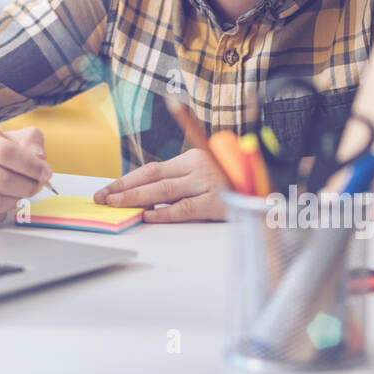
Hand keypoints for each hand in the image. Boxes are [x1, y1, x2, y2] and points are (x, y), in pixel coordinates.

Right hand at [0, 126, 52, 227]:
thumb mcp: (2, 138)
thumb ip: (28, 140)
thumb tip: (41, 158)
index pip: (5, 152)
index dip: (31, 165)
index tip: (46, 172)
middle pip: (1, 180)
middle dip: (27, 186)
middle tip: (36, 186)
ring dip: (15, 201)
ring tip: (18, 194)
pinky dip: (0, 214)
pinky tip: (1, 204)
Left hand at [91, 149, 228, 222]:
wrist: (271, 186)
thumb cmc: (233, 182)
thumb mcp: (205, 174)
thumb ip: (181, 182)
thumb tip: (148, 199)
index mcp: (192, 157)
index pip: (151, 168)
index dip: (127, 179)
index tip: (107, 189)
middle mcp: (199, 167)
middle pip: (153, 178)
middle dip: (123, 189)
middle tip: (102, 198)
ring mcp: (208, 184)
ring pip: (164, 191)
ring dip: (136, 198)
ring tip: (116, 205)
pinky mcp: (218, 202)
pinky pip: (186, 208)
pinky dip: (165, 213)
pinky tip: (148, 216)